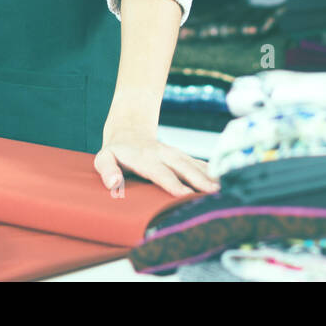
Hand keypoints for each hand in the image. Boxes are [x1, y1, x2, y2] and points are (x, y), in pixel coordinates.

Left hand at [94, 123, 219, 196]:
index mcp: (144, 157)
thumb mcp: (103, 158)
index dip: (172, 183)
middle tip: (213, 192)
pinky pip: (197, 162)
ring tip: (222, 188)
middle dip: (198, 179)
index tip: (185, 194)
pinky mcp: (180, 155)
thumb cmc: (116, 152)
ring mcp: (173, 153)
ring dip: (208, 175)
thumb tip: (114, 183)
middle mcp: (162, 153)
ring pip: (192, 163)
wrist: (130, 130)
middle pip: (182, 166)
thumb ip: (107, 170)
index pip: (159, 172)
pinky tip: (222, 179)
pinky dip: (210, 170)